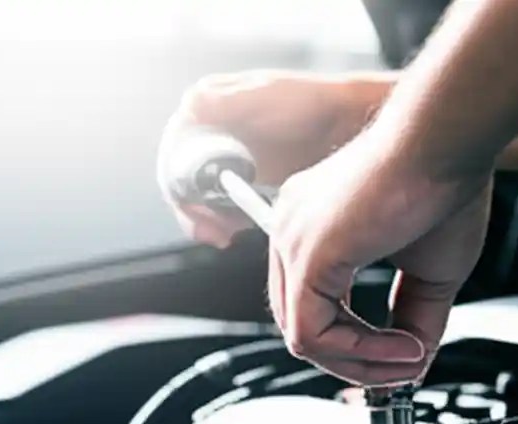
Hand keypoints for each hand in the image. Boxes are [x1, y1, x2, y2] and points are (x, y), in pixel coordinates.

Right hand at [158, 71, 389, 246]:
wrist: (344, 121)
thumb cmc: (312, 101)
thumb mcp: (269, 96)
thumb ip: (230, 101)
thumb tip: (193, 104)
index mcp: (204, 106)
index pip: (173, 152)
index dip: (179, 185)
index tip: (198, 209)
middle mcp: (205, 129)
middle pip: (179, 179)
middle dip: (192, 210)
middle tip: (213, 233)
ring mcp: (221, 153)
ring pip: (195, 195)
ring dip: (206, 219)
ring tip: (227, 234)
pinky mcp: (239, 174)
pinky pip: (217, 203)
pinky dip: (223, 219)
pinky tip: (238, 228)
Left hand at [267, 132, 491, 385]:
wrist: (447, 142)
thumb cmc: (443, 183)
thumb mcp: (431, 271)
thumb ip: (414, 319)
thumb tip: (412, 364)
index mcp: (313, 226)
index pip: (314, 303)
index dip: (356, 342)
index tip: (403, 355)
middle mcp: (292, 230)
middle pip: (303, 323)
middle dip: (357, 360)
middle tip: (407, 367)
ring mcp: (292, 240)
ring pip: (303, 336)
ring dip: (360, 363)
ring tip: (411, 357)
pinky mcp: (306, 254)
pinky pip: (311, 333)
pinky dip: (356, 353)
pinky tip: (400, 347)